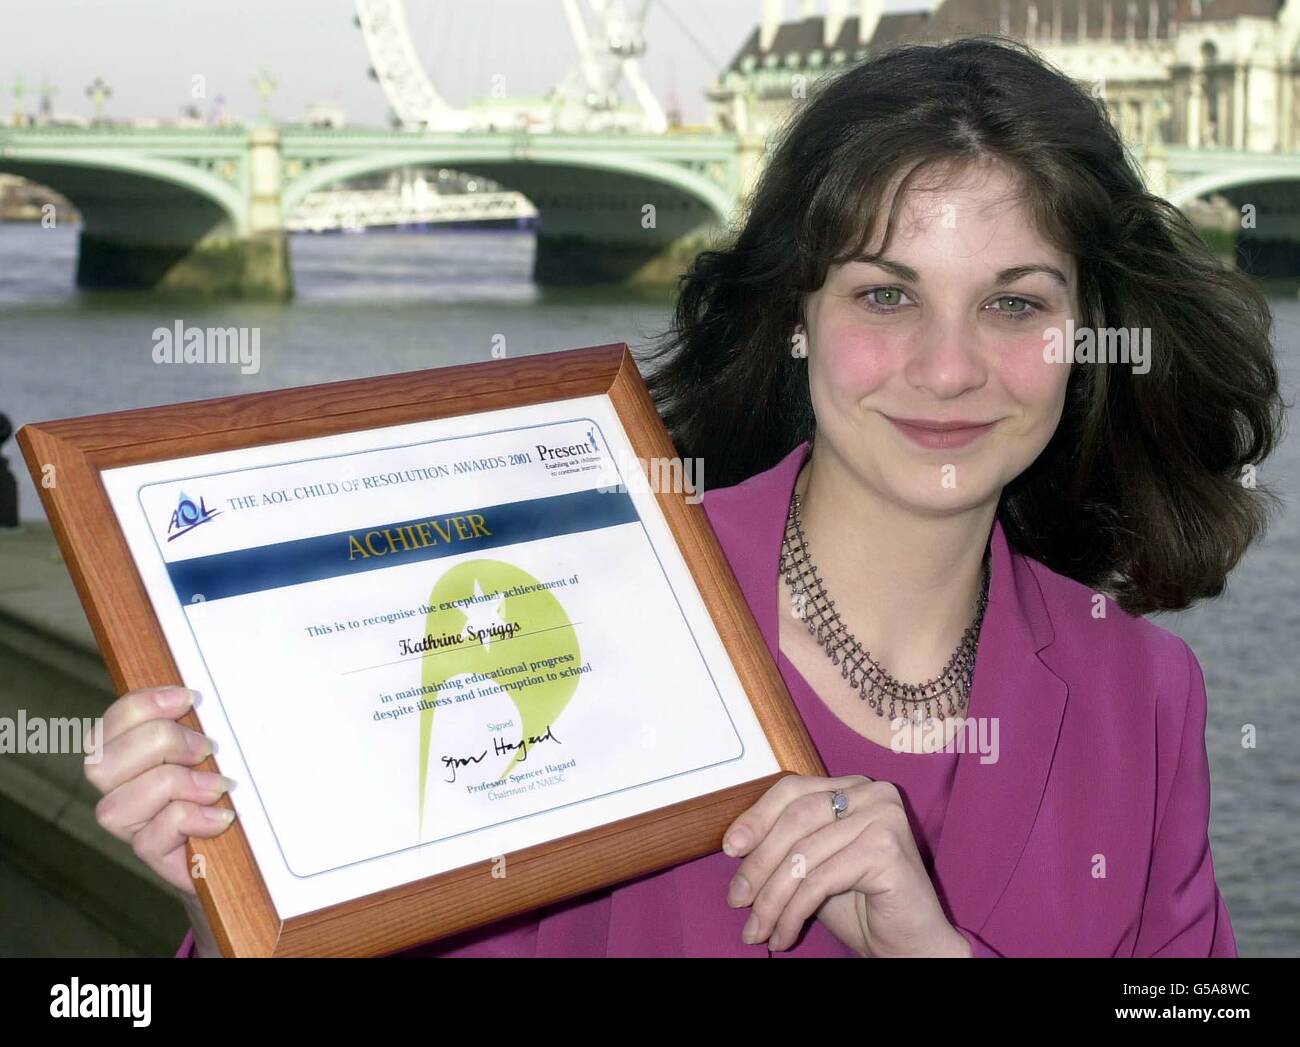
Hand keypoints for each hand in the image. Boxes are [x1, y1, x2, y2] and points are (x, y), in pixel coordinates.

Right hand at [84, 685, 236, 896]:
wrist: (254, 841)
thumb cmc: (234, 787)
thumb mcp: (220, 746)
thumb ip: (199, 724)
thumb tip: (198, 701)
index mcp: (132, 755)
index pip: (112, 724)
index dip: (144, 706)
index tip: (190, 699)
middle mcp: (121, 791)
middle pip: (100, 763)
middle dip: (160, 743)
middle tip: (207, 749)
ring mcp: (133, 827)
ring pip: (117, 805)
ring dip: (177, 784)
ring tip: (218, 787)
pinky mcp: (153, 856)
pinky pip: (151, 838)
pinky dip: (192, 820)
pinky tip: (221, 817)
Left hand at [722, 773, 969, 956]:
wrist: (911, 946)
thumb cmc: (861, 905)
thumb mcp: (813, 865)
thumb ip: (784, 845)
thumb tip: (733, 844)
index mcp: (852, 786)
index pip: (792, 790)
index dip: (756, 818)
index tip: (730, 849)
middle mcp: (872, 792)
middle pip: (795, 820)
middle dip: (758, 865)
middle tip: (737, 901)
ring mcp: (883, 816)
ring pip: (804, 855)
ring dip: (772, 899)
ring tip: (757, 930)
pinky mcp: (886, 847)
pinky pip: (820, 879)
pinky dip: (793, 912)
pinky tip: (784, 935)